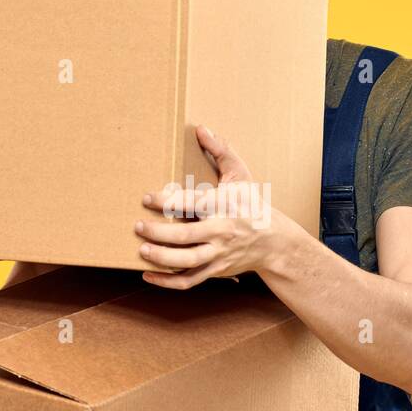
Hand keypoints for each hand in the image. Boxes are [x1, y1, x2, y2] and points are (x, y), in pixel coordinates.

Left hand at [136, 125, 293, 289]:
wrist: (274, 241)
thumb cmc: (251, 203)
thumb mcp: (240, 174)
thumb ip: (221, 150)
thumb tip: (201, 129)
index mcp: (224, 205)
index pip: (192, 204)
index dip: (167, 202)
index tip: (147, 198)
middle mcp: (222, 232)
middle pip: (185, 236)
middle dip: (158, 232)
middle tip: (137, 225)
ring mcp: (218, 254)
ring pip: (187, 261)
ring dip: (161, 258)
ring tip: (142, 249)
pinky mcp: (215, 271)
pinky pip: (189, 281)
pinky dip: (166, 281)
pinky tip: (147, 275)